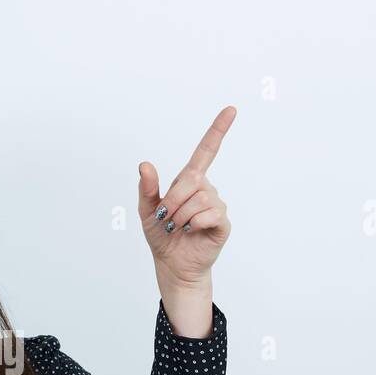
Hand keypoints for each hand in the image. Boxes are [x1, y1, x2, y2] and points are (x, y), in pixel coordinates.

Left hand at [138, 106, 234, 287]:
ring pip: (200, 199)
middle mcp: (205, 189)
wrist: (172, 264)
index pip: (206, 151)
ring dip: (181, 215)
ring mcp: (216, 205)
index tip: (231, 110)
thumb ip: (147, 188)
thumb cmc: (161, 236)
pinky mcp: (222, 223)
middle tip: (166, 218)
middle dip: (173, 200)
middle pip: (193, 179)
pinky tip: (190, 231)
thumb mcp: (147, 211)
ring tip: (177, 227)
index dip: (217, 130)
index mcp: (188, 181)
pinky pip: (210, 214)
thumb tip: (144, 164)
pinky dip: (194, 223)